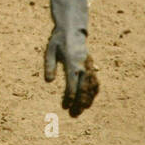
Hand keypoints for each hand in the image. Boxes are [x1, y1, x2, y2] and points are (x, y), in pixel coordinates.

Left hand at [45, 0, 98, 116]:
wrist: (72, 29)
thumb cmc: (58, 40)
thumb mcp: (49, 50)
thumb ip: (49, 66)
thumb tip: (49, 81)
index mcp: (71, 61)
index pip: (71, 83)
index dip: (69, 97)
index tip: (65, 107)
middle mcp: (82, 65)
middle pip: (84, 88)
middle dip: (79, 102)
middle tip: (73, 115)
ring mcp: (89, 66)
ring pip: (92, 86)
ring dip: (87, 100)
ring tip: (81, 110)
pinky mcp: (91, 66)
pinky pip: (95, 81)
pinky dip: (93, 92)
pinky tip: (89, 100)